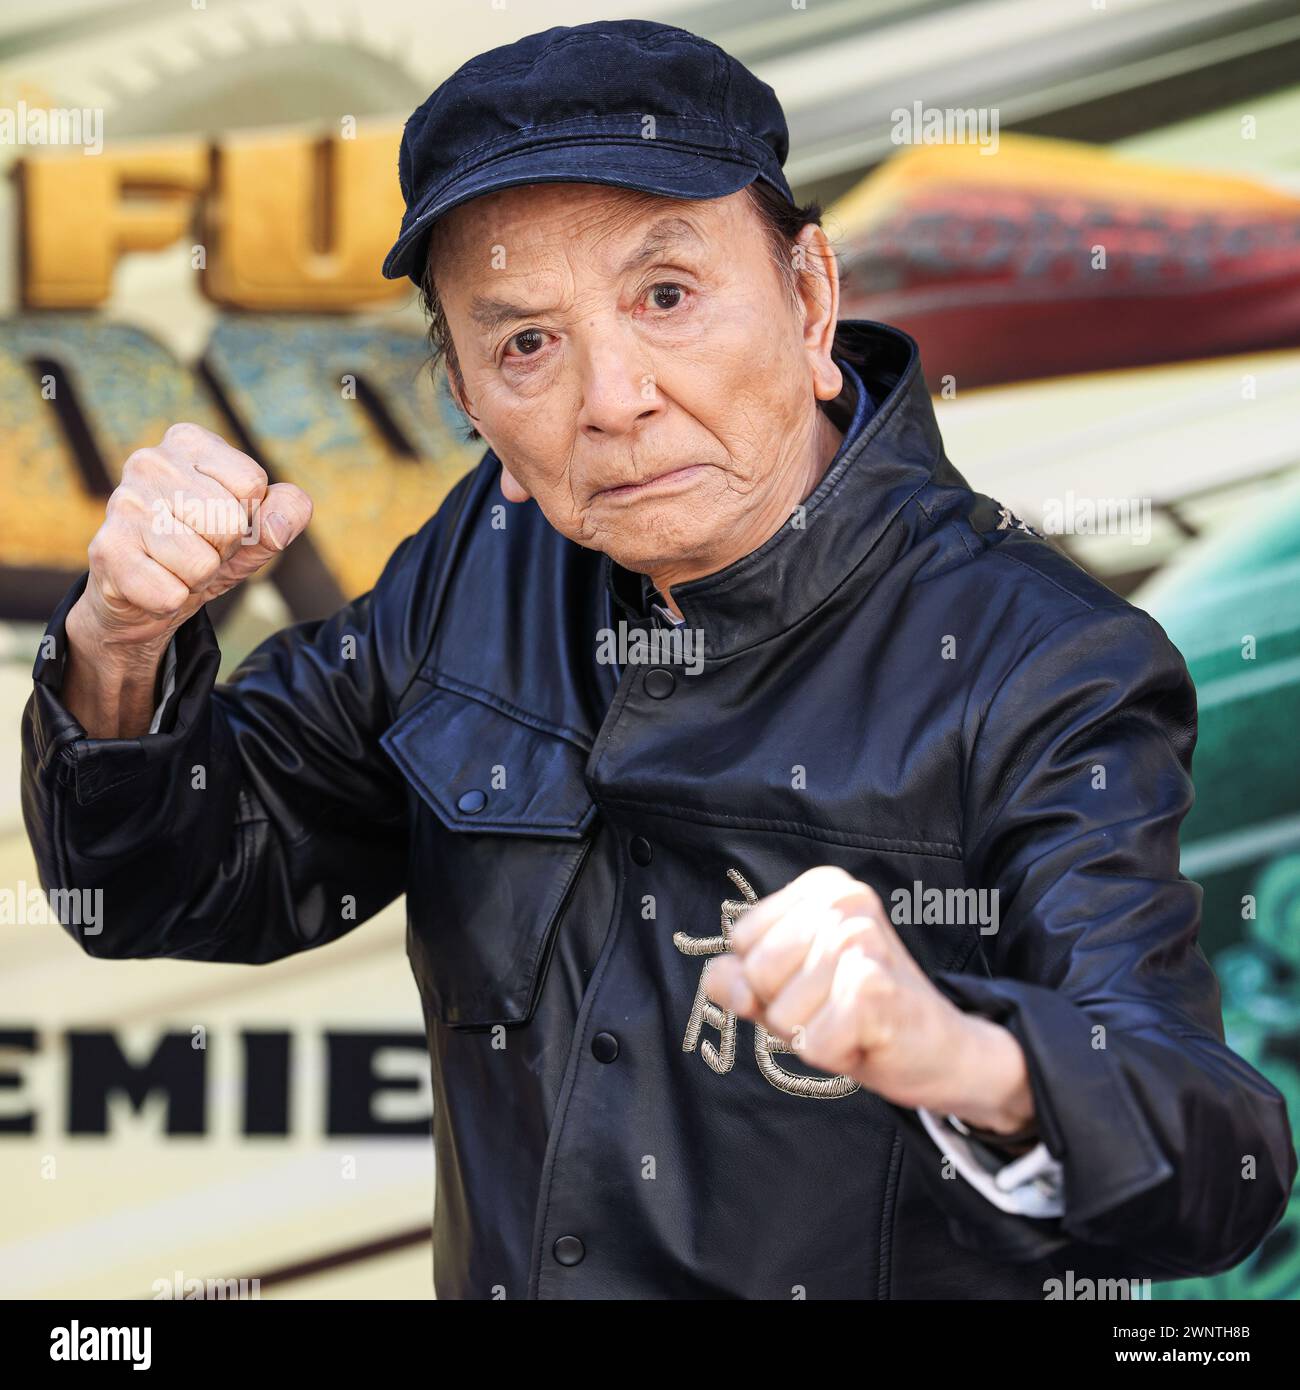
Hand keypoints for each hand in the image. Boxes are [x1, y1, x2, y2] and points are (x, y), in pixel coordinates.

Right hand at [71, 421, 311, 656]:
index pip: (252, 483)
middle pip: (230, 523)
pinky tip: (152, 582)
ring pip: (202, 563)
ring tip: (174, 565)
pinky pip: (170, 593)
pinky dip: (170, 600)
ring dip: (197, 578)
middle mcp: (150, 462)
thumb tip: (274, 524)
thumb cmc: (204, 548)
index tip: (222, 520)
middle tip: (197, 547)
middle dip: (223, 550)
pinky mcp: (106, 549)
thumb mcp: (258, 528)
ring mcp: (124, 503)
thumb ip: (287, 513)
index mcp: (189, 442)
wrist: (141, 594)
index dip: (248, 516)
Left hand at [704, 865, 1035, 1133]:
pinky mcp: (873, 988)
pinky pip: (811, 1042)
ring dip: (811, 1035)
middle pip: (755, 975)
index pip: (740, 942)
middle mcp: (843, 901)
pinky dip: (832, 1054)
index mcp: (822, 887)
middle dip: (785, 1010)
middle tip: (835, 1008)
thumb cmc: (860, 1015)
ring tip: (851, 1023)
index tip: (817, 985)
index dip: (767, 981)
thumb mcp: (789, 989)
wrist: (943, 1051)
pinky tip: (866, 1039)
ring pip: (780, 1013)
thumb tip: (722, 982)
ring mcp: (860, 940)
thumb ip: (741, 980)